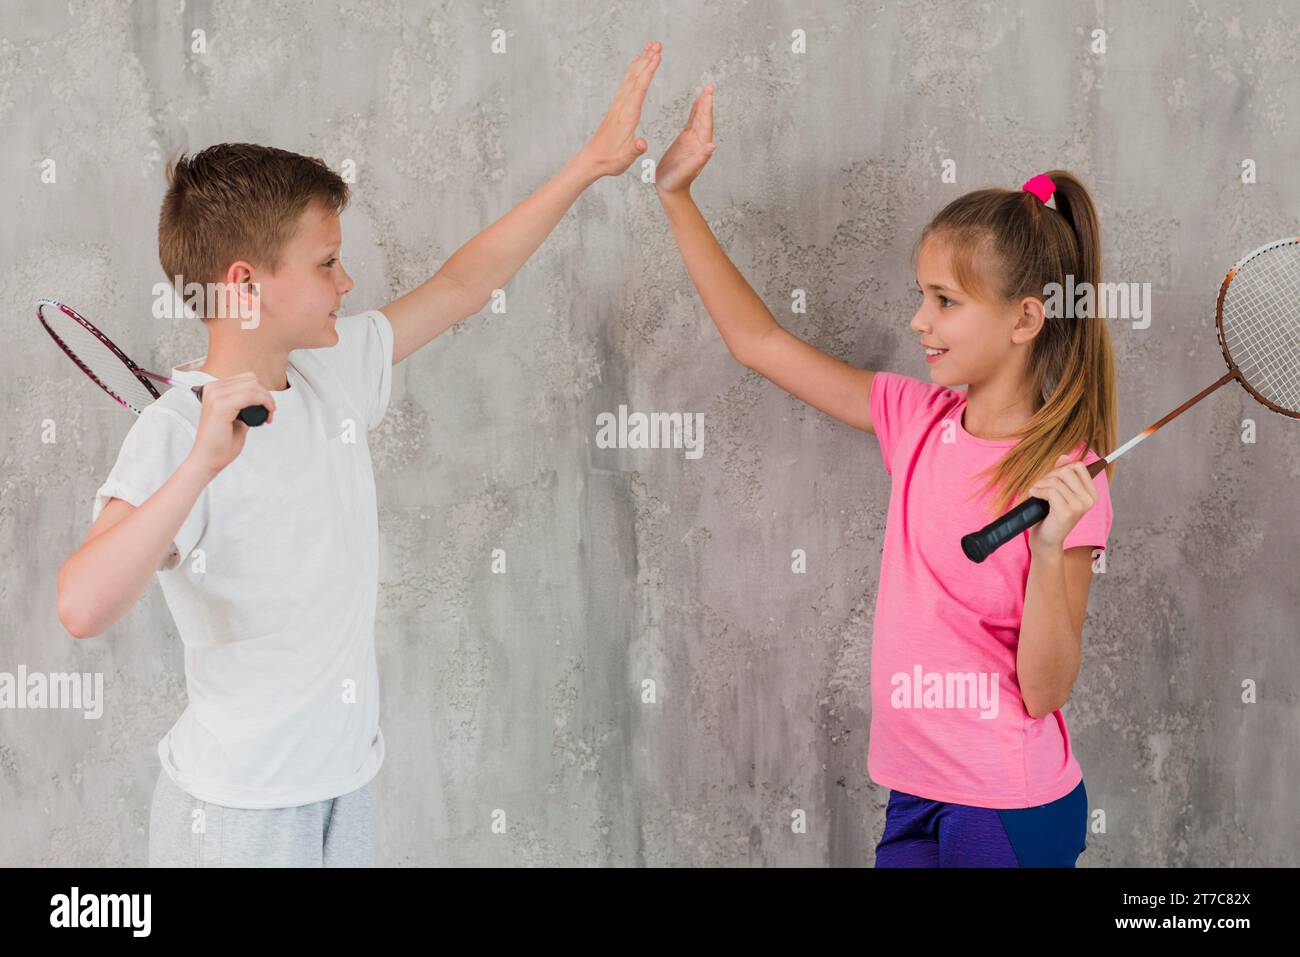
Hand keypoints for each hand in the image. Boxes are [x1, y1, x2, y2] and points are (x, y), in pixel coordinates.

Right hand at [187, 373, 275, 476]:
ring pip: (253, 386)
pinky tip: (266, 417)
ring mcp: (215, 396)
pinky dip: (264, 403)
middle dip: (266, 395)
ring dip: (267, 400)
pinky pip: (251, 396)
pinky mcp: (220, 406)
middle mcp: (212, 389)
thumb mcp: (236, 418)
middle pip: (251, 380)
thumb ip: (245, 405)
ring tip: (268, 416)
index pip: (246, 379)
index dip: (261, 392)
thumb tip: (260, 399)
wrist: (208, 459)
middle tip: (269, 413)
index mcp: (214, 389)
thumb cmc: (221, 442)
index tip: (267, 409)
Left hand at [577, 41, 660, 178]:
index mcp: (627, 115)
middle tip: (658, 44)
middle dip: (647, 59)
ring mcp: (618, 106)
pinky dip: (633, 72)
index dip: (649, 70)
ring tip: (650, 48)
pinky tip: (637, 67)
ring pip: (630, 78)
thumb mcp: (625, 158)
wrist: (592, 160)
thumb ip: (635, 149)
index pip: (640, 88)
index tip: (657, 55)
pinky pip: (626, 85)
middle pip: (635, 77)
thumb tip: (643, 143)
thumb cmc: (610, 159)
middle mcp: (621, 106)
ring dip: (641, 62)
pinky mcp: (616, 108)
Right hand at [655, 83, 715, 195]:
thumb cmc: (677, 182)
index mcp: (700, 146)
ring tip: (705, 90)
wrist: (670, 189)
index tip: (708, 93)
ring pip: (698, 118)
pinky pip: (691, 122)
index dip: (707, 107)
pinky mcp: (685, 141)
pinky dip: (694, 112)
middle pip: (704, 117)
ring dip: (702, 104)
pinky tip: (696, 104)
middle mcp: (698, 141)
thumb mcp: (687, 170)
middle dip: (706, 102)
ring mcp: (692, 140)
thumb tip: (712, 146)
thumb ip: (700, 159)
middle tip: (709, 86)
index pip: (705, 122)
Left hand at [1027, 453, 1097, 553]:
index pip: (1077, 466)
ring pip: (1056, 480)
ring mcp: (1080, 506)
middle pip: (1066, 470)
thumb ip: (1062, 475)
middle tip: (1041, 488)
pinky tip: (1034, 496)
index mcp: (1091, 493)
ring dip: (1041, 485)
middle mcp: (1089, 499)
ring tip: (1036, 493)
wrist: (1046, 540)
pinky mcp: (1068, 512)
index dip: (1060, 469)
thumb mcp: (1058, 492)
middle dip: (1049, 476)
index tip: (1051, 480)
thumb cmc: (1050, 516)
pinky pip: (1051, 491)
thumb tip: (1064, 456)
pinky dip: (1038, 491)